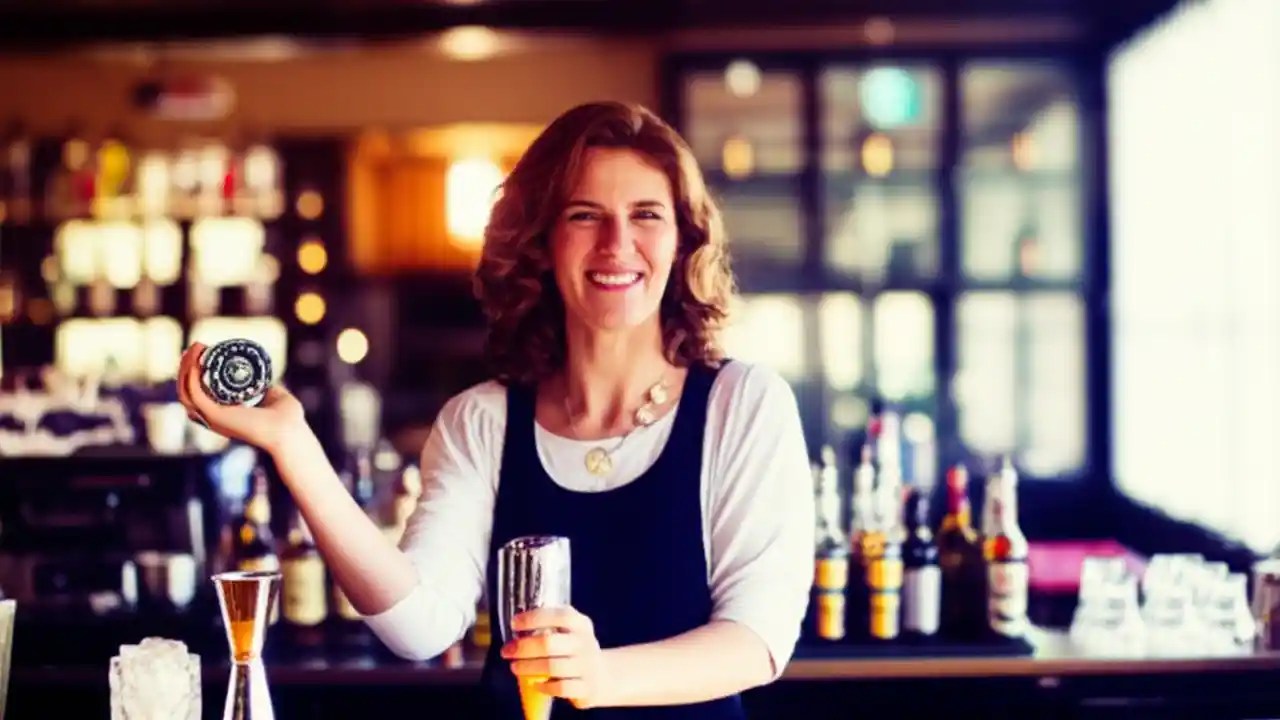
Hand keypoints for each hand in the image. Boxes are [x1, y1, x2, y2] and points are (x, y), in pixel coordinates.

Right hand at [176, 343, 308, 454]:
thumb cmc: (287, 418)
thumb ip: (266, 389)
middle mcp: (213, 418)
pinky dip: (191, 375)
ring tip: (195, 348)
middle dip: (186, 366)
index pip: (197, 394)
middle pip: (186, 391)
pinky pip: (194, 393)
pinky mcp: (215, 415)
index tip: (201, 353)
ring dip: (185, 367)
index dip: (193, 374)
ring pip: (185, 392)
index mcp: (223, 414)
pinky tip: (196, 360)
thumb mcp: (272, 397)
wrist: (291, 429)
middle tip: (195, 347)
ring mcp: (212, 418)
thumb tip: (266, 378)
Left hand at [501, 606, 610, 709]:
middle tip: (507, 650)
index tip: (514, 623)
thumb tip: (516, 628)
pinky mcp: (586, 688)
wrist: (603, 676)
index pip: (559, 616)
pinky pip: (560, 688)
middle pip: (549, 643)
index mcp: (581, 624)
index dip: (534, 618)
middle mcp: (585, 643)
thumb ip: (549, 626)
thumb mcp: (570, 632)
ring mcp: (587, 666)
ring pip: (552, 667)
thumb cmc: (575, 650)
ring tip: (514, 667)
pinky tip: (534, 684)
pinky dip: (544, 686)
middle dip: (523, 647)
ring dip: (528, 667)